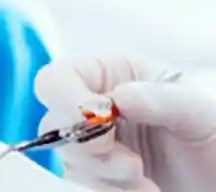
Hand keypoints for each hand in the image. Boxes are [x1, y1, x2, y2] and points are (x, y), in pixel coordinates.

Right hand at [34, 54, 215, 191]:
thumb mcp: (201, 113)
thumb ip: (164, 99)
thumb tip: (120, 97)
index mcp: (112, 74)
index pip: (58, 78)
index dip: (68, 100)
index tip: (101, 121)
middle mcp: (94, 107)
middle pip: (54, 124)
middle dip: (90, 148)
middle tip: (131, 164)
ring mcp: (95, 146)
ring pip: (69, 160)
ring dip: (106, 176)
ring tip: (145, 181)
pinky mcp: (99, 179)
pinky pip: (83, 186)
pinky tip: (144, 191)